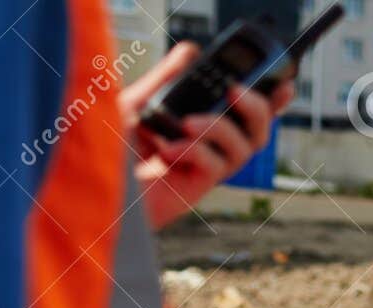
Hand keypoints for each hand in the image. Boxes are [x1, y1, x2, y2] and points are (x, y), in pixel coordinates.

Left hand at [121, 42, 290, 229]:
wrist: (88, 185)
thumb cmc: (107, 150)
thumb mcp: (137, 103)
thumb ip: (167, 80)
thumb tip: (191, 51)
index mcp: (196, 127)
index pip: (242, 115)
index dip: (269, 101)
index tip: (284, 83)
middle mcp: (205, 149)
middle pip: (257, 132)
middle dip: (258, 109)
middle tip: (236, 91)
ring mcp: (203, 171)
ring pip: (244, 149)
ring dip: (221, 129)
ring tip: (186, 123)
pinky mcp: (196, 190)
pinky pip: (216, 166)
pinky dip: (195, 151)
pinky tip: (166, 149)